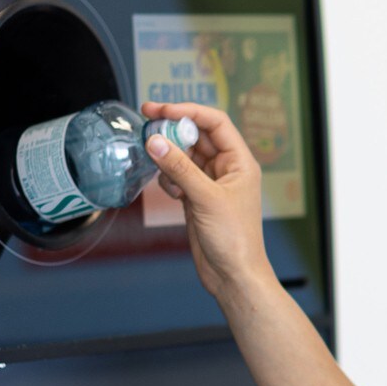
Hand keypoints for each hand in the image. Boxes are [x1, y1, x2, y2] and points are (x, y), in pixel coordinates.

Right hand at [140, 100, 274, 300]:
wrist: (232, 276)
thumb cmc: (234, 239)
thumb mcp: (205, 199)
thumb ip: (179, 168)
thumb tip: (155, 142)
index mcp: (240, 162)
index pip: (215, 123)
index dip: (189, 112)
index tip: (161, 110)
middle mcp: (227, 169)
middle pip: (197, 136)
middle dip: (173, 129)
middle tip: (146, 120)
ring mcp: (211, 184)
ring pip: (185, 156)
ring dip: (168, 156)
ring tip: (157, 164)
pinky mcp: (197, 199)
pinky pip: (178, 176)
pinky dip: (169, 178)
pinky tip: (171, 192)